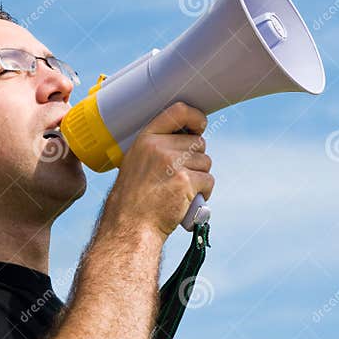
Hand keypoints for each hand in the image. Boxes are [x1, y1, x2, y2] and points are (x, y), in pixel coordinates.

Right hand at [101, 102, 214, 239]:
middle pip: (198, 142)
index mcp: (146, 139)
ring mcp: (172, 163)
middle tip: (181, 177)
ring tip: (182, 191)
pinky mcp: (185, 181)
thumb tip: (188, 138)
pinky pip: (208, 180)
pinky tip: (188, 201)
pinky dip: (204, 192)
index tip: (200, 125)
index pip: (178, 111)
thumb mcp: (136, 162)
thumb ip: (157, 147)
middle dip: (196, 160)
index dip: (196, 117)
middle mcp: (159, 147)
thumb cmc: (134, 199)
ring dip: (200, 177)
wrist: (130, 226)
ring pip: (205, 162)